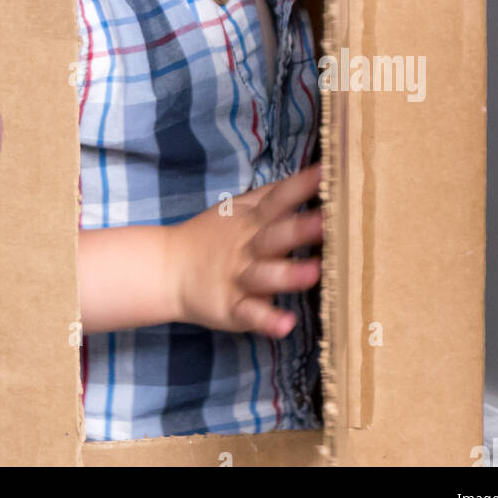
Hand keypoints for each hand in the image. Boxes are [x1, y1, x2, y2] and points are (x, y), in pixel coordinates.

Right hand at [167, 163, 323, 335]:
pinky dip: (266, 321)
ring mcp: (239, 277)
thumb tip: (311, 175)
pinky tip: (285, 325)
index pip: (278, 198)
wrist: (169, 268)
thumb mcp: (238, 210)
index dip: (302, 186)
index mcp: (252, 220)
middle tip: (326, 222)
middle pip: (276, 236)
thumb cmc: (214, 237)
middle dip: (300, 229)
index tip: (328, 172)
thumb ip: (271, 196)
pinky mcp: (231, 307)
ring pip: (266, 275)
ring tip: (314, 273)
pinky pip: (251, 314)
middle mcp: (248, 246)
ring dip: (289, 274)